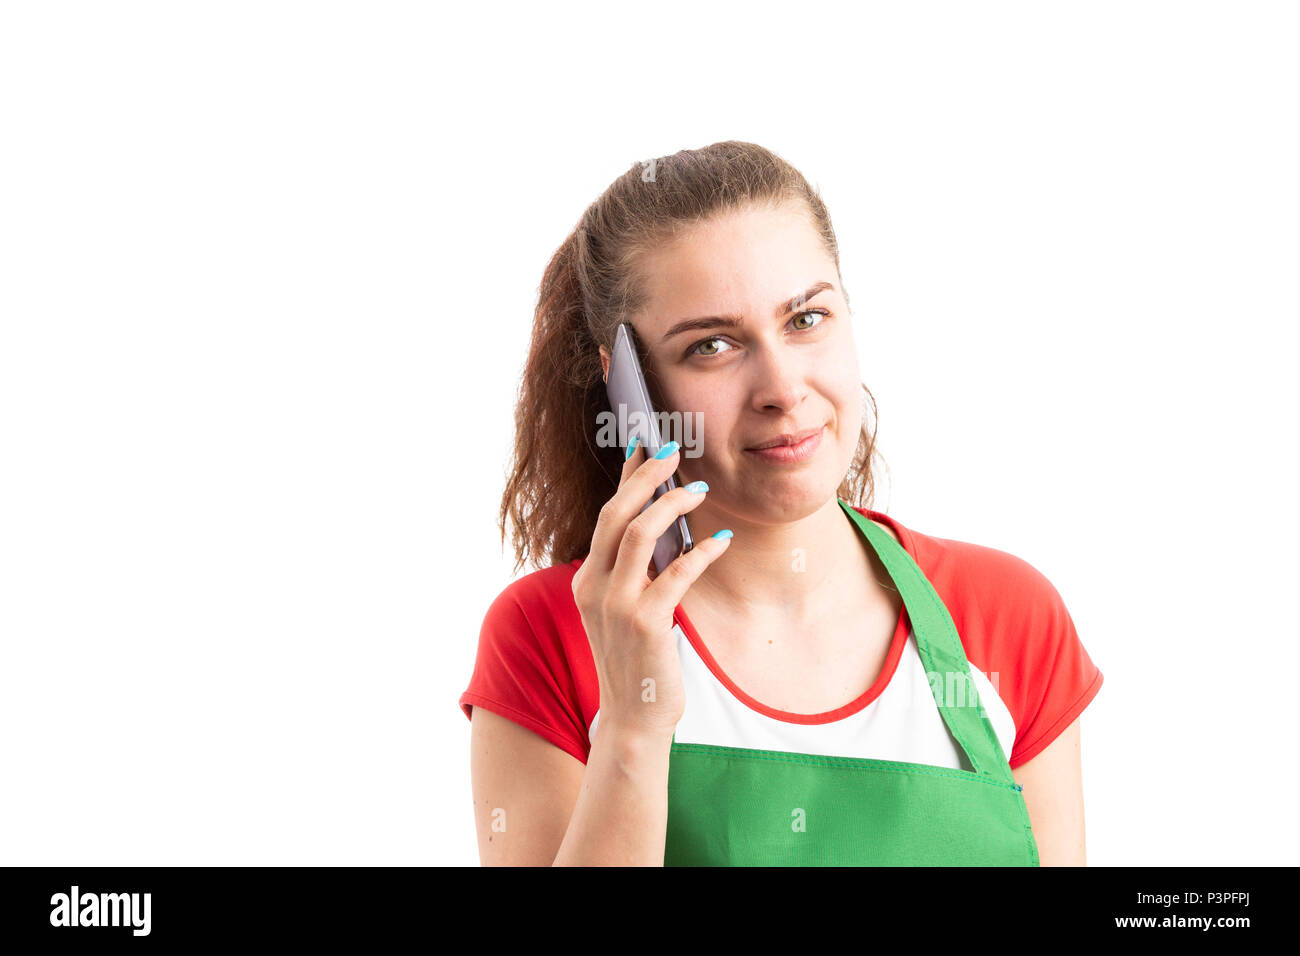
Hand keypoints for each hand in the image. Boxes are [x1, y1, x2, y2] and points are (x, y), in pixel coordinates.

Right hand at [569, 439, 732, 740]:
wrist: (634, 719)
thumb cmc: (637, 660)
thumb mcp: (624, 609)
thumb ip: (634, 570)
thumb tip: (659, 521)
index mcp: (586, 580)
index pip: (605, 515)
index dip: (626, 477)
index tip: (645, 445)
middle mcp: (593, 587)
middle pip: (616, 514)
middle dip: (646, 477)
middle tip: (675, 451)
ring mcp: (616, 605)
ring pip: (640, 534)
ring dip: (671, 505)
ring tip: (700, 489)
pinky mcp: (646, 623)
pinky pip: (676, 573)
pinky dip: (700, 553)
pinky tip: (721, 543)